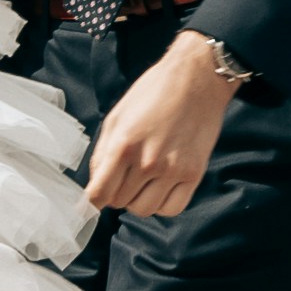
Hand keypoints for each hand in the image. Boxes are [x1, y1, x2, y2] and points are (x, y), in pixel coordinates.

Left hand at [83, 35, 239, 217]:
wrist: (197, 80)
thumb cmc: (153, 94)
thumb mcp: (117, 117)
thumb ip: (102, 154)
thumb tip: (95, 184)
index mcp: (123, 145)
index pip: (99, 195)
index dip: (94, 200)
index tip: (96, 197)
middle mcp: (147, 162)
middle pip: (120, 203)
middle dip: (117, 193)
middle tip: (125, 176)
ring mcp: (172, 171)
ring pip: (144, 210)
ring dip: (139, 200)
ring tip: (143, 181)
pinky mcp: (193, 174)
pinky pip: (172, 208)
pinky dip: (162, 204)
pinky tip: (161, 187)